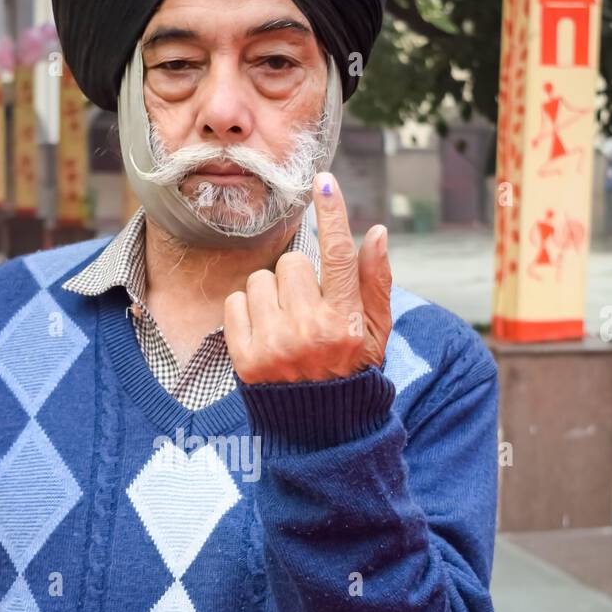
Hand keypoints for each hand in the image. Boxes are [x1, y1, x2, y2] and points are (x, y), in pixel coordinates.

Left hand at [224, 172, 391, 384]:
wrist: (319, 431)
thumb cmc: (351, 372)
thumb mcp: (376, 333)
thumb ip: (375, 282)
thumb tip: (376, 231)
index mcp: (348, 322)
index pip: (339, 256)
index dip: (332, 215)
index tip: (323, 181)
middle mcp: (311, 332)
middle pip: (292, 265)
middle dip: (296, 279)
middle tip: (305, 309)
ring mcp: (276, 346)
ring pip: (260, 281)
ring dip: (269, 295)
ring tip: (284, 324)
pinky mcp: (246, 359)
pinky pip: (235, 304)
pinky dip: (245, 312)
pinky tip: (263, 334)